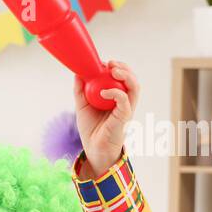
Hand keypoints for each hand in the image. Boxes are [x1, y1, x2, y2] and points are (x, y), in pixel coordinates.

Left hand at [75, 60, 138, 176]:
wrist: (93, 149)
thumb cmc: (90, 129)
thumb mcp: (82, 106)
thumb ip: (81, 90)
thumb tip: (77, 73)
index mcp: (116, 97)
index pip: (122, 78)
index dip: (116, 67)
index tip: (104, 62)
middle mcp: (124, 101)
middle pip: (132, 79)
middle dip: (124, 68)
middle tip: (111, 63)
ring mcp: (126, 108)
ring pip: (134, 87)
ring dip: (126, 75)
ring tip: (113, 70)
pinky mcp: (125, 117)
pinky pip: (125, 101)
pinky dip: (115, 93)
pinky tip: (103, 92)